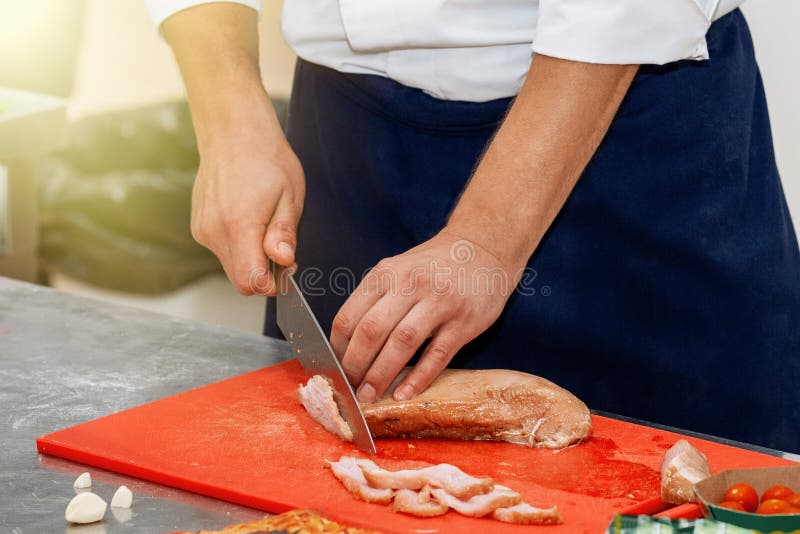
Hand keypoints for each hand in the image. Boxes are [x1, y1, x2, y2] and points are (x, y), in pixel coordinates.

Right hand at [190, 114, 304, 294]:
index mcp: (239, 224)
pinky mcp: (198, 227)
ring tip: (266, 226)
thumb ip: (284, 233)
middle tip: (282, 247)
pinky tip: (248, 219)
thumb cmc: (266, 159)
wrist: (233, 133)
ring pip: (231, 265)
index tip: (287, 269)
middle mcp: (214, 231)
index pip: (249, 281)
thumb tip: (283, 261)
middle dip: (264, 273)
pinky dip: (239, 245)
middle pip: (239, 278)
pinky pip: (222, 250)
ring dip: (252, 258)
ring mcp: (202, 230)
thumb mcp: (290, 196)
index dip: (272, 284)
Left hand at [330, 228, 523, 402]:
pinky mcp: (464, 322)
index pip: (350, 316)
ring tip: (369, 396)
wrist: (483, 250)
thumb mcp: (398, 269)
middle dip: (355, 366)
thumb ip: (375, 299)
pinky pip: (437, 355)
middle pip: (372, 331)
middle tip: (349, 388)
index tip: (335, 368)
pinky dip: (418, 378)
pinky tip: (404, 394)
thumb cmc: (433, 266)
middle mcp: (410, 285)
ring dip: (381, 375)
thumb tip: (347, 344)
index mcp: (386, 273)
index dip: (337, 349)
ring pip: (402, 343)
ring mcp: (439, 303)